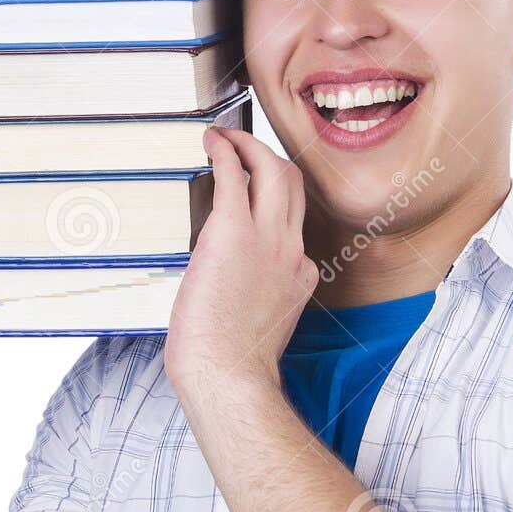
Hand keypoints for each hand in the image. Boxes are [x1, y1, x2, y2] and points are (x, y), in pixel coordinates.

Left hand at [164, 128, 317, 404]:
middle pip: (294, 184)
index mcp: (300, 273)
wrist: (228, 374)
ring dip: (249, 145)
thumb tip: (230, 278)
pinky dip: (225, 152)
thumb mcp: (263, 322)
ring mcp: (267, 240)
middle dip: (270, 157)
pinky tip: (212, 142)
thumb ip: (259, 293)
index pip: (295, 223)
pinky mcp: (233, 233)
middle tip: (245, 146)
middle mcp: (291, 250)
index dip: (273, 202)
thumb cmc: (232, 362)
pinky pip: (232, 177)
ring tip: (226, 137)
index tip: (252, 192)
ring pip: (273, 171)